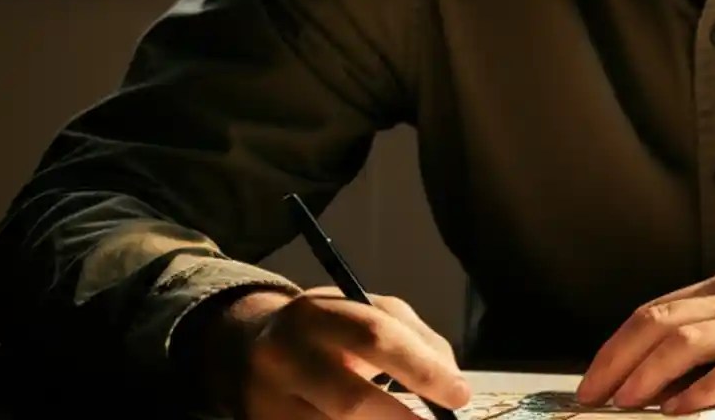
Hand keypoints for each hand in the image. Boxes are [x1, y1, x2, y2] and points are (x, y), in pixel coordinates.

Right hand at [188, 286, 470, 419]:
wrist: (254, 347)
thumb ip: (416, 339)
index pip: (375, 337)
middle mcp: (284, 355)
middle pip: (350, 400)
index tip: (460, 395)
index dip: (422, 369)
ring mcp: (267, 401)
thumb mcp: (371, 313)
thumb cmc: (332, 330)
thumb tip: (452, 383)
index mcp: (317, 312)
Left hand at [574, 268, 714, 414]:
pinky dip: (700, 391)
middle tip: (591, 399)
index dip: (615, 347)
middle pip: (659, 323)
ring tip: (622, 407)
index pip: (654, 311)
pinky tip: (678, 412)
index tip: (591, 381)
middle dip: (616, 363)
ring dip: (645, 376)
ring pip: (686, 341)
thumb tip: (666, 370)